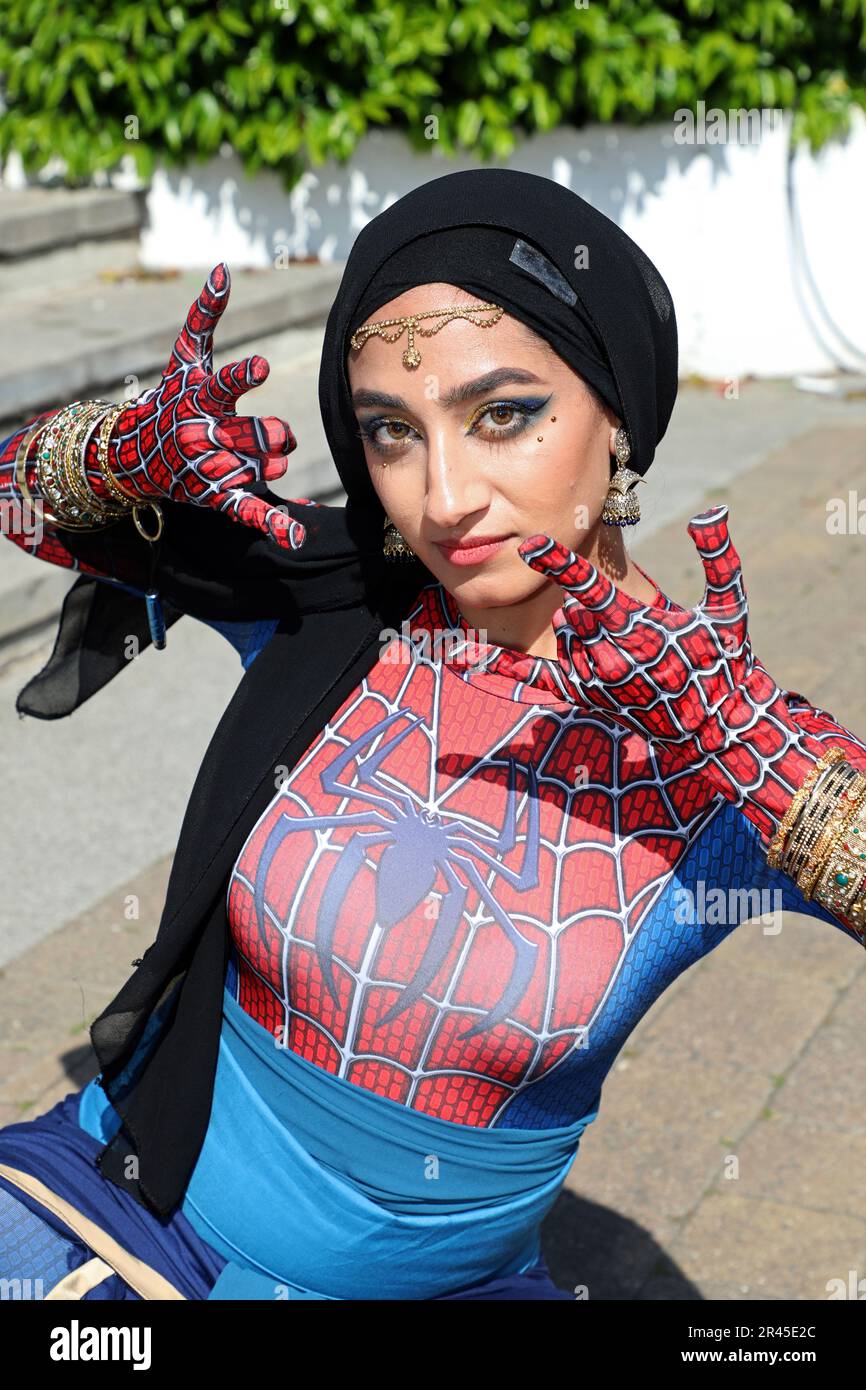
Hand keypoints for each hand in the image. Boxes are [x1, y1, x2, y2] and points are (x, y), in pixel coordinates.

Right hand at [96, 263, 305, 550]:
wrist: (132, 454)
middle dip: (275, 437)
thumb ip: (204, 317)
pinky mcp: (215, 497)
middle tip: (277, 436)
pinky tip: (297, 535)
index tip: (261, 366)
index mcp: (201, 398)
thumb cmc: (167, 398)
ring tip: (260, 457)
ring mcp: (209, 468)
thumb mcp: (184, 358)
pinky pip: (248, 511)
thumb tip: (223, 269)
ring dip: (271, 464)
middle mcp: (204, 434)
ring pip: (264, 469)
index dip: (244, 377)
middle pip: (262, 436)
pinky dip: (273, 524)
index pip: (226, 385)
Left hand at [518, 505, 824, 831]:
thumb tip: (712, 509)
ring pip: (566, 631)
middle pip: (574, 608)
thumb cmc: (725, 663)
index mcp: (637, 626)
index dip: (556, 562)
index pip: (586, 587)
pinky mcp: (584, 695)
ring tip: (634, 647)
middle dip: (598, 606)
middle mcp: (607, 653)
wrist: (718, 726)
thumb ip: (718, 556)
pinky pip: (534, 677)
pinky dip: (500, 665)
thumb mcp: (729, 606)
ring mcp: (593, 677)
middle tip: (640, 626)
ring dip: (588, 628)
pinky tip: (463, 656)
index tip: (528, 544)